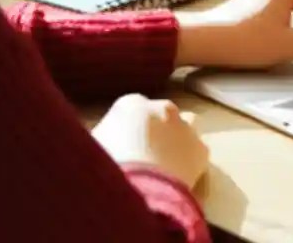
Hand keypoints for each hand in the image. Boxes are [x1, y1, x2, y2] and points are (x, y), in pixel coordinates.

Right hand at [92, 93, 208, 190]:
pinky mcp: (201, 150)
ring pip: (183, 128)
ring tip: (163, 164)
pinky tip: (177, 176)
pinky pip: (195, 152)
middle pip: (158, 116)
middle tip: (142, 156)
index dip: (124, 130)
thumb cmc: (106, 166)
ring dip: (175, 140)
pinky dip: (189, 161)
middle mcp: (162, 108)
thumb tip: (104, 142)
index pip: (129, 110)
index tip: (119, 146)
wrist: (138, 189)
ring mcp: (185, 127)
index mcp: (130, 104)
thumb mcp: (91, 146)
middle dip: (152, 131)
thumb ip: (101, 138)